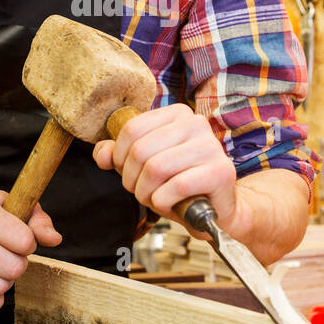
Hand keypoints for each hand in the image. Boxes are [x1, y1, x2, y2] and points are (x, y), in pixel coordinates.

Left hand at [91, 105, 237, 234]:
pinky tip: (170, 204)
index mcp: (177, 114)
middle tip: (142, 191)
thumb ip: (120, 155)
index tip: (128, 172)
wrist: (215, 209)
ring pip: (155, 169)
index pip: (132, 129)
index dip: (120, 157)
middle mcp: (196, 123)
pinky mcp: (220, 171)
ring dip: (146, 193)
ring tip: (155, 198)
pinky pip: (176, 187)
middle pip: (140, 150)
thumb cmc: (178, 184)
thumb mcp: (145, 166)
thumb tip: (103, 154)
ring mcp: (210, 146)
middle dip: (132, 179)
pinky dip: (164, 202)